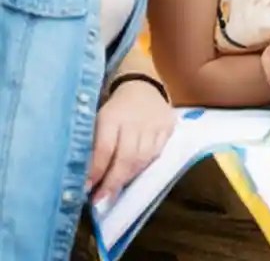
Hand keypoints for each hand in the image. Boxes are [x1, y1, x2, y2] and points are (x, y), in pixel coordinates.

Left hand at [88, 79, 174, 203]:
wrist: (142, 86)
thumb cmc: (113, 109)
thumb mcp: (97, 119)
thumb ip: (92, 145)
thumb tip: (85, 177)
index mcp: (112, 116)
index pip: (104, 149)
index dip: (96, 171)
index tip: (86, 189)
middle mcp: (135, 121)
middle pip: (126, 158)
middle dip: (112, 182)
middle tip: (101, 199)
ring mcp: (155, 125)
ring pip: (143, 159)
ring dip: (127, 177)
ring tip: (114, 190)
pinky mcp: (168, 128)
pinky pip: (156, 154)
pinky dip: (143, 168)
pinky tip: (132, 173)